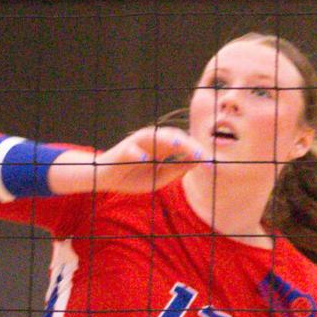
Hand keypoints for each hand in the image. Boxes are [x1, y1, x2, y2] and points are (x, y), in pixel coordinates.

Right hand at [82, 126, 207, 194]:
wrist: (106, 179)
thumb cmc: (133, 177)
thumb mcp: (159, 178)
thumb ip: (176, 170)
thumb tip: (196, 163)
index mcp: (163, 147)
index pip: (183, 144)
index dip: (196, 152)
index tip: (210, 164)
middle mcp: (151, 141)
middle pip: (172, 137)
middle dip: (186, 144)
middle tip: (200, 154)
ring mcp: (136, 143)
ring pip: (153, 136)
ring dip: (165, 139)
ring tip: (177, 145)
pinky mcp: (122, 150)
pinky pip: (131, 150)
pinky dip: (137, 153)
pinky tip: (145, 159)